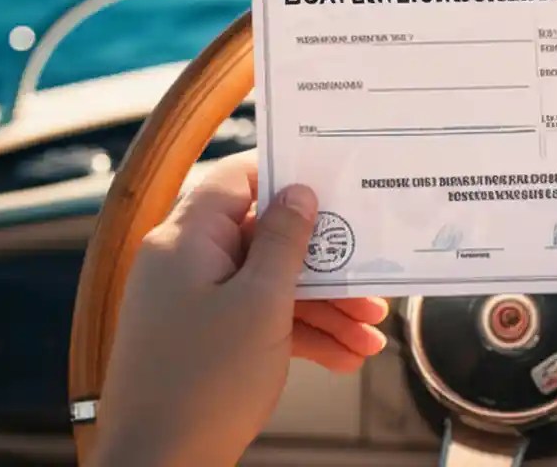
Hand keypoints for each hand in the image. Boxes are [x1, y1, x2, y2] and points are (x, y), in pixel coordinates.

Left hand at [91, 152, 388, 466]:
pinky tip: (345, 358)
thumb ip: (283, 242)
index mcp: (186, 240)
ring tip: (371, 335)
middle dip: (323, 264)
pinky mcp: (203, 340)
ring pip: (268, 286)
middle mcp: (185, 264)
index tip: (333, 181)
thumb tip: (298, 193)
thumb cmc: (204, 383)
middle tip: (371, 282)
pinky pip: (257, 320)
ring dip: (322, 309)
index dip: (284, 174)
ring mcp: (193, 303)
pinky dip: (299, 336)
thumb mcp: (261, 305)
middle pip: (264, 241)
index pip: (235, 180)